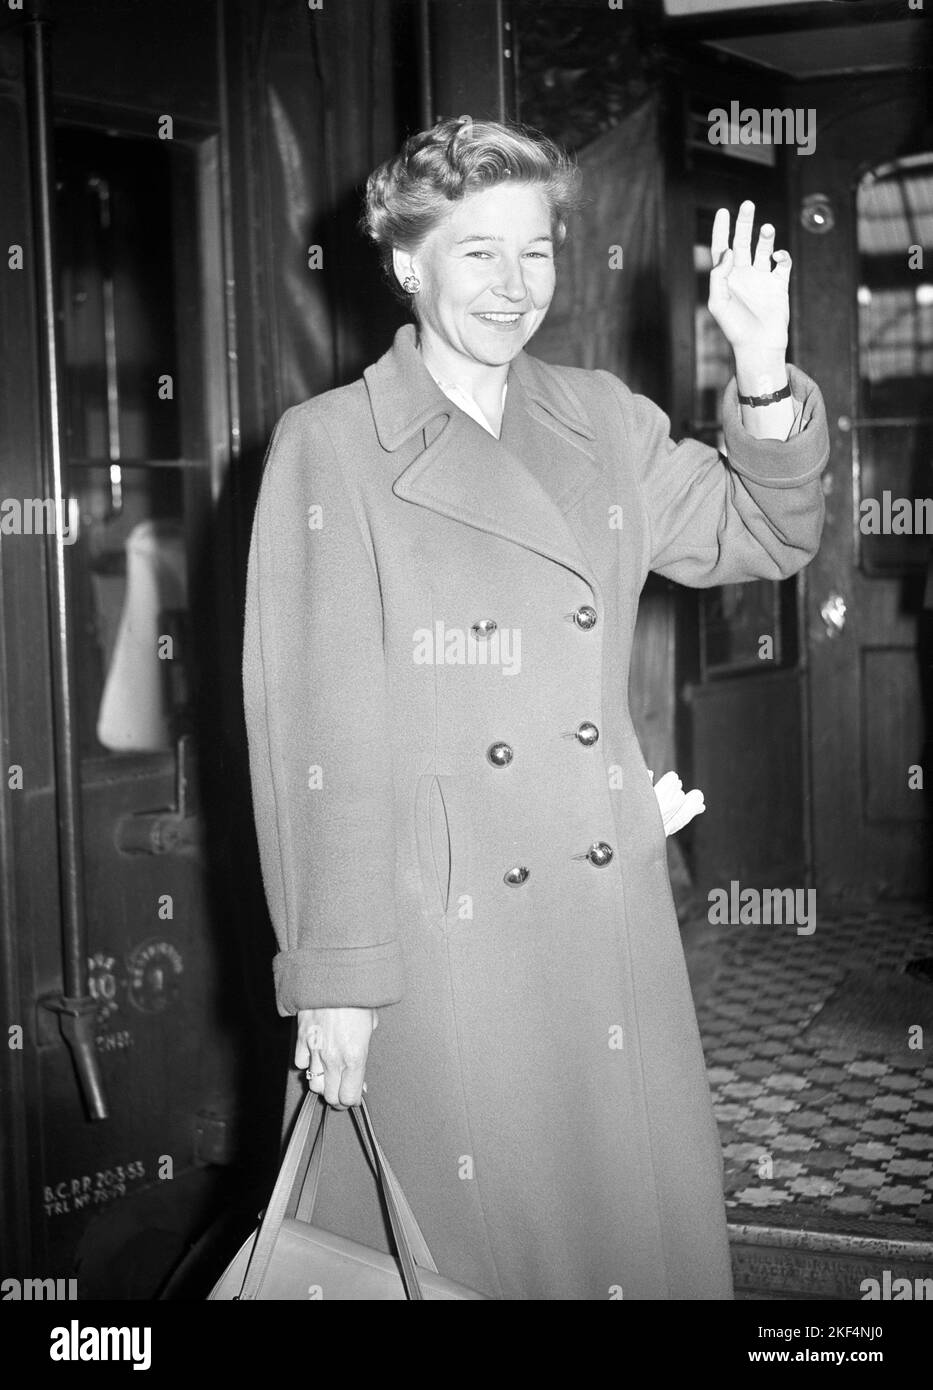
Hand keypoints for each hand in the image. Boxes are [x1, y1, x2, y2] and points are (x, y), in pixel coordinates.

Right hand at [295, 1006, 378, 1108]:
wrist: (334, 975)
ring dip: (322, 1082)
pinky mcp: (300, 1039)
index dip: (353, 1098)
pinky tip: (315, 1055)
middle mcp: (333, 1058)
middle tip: (342, 1087)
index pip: (350, 1097)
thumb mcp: (371, 1022)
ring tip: (329, 1073)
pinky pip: (300, 1064)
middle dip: (337, 1095)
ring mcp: (315, 1050)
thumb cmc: (357, 997)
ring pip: (313, 1084)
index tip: (355, 1092)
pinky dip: (307, 1063)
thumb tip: (359, 1064)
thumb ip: (364, 1046)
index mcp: (355, 1057)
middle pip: (330, 1096)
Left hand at [708, 200, 790, 380]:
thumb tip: (728, 251)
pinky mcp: (779, 285)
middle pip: (742, 241)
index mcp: (726, 278)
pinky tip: (777, 257)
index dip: (721, 229)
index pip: (721, 248)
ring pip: (763, 248)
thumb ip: (718, 275)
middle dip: (744, 223)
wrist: (758, 346)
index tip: (723, 211)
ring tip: (765, 229)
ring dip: (765, 236)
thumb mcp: (718, 302)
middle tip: (747, 204)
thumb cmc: (734, 328)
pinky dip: (782, 256)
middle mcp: (743, 275)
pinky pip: (782, 264)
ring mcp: (762, 278)